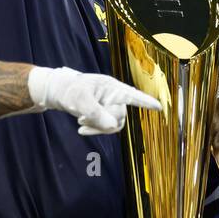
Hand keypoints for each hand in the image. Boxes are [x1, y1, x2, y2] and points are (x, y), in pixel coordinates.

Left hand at [27, 66, 160, 135]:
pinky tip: (81, 129)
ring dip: (98, 128)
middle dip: (102, 122)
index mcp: (113, 88)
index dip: (147, 102)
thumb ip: (97, 113)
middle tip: (83, 120)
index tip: (160, 107)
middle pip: (120, 116)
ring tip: (81, 124)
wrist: (58, 92)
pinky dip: (95, 130)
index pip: (133, 95)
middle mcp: (115, 96)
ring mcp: (110, 105)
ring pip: (114, 125)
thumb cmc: (70, 90)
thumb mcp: (80, 100)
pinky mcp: (104, 113)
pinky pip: (106, 127)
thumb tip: (112, 126)